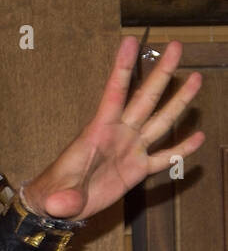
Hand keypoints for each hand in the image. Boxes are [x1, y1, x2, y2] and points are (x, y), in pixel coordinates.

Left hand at [22, 36, 204, 220]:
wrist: (57, 208)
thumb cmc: (53, 195)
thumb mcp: (57, 197)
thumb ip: (64, 198)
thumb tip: (64, 205)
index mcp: (97, 132)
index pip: (113, 94)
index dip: (121, 69)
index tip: (129, 42)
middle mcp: (118, 135)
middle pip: (144, 99)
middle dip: (161, 74)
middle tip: (176, 46)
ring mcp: (129, 151)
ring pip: (159, 122)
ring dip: (178, 101)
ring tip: (196, 78)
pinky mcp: (136, 170)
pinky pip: (163, 158)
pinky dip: (181, 150)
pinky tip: (198, 137)